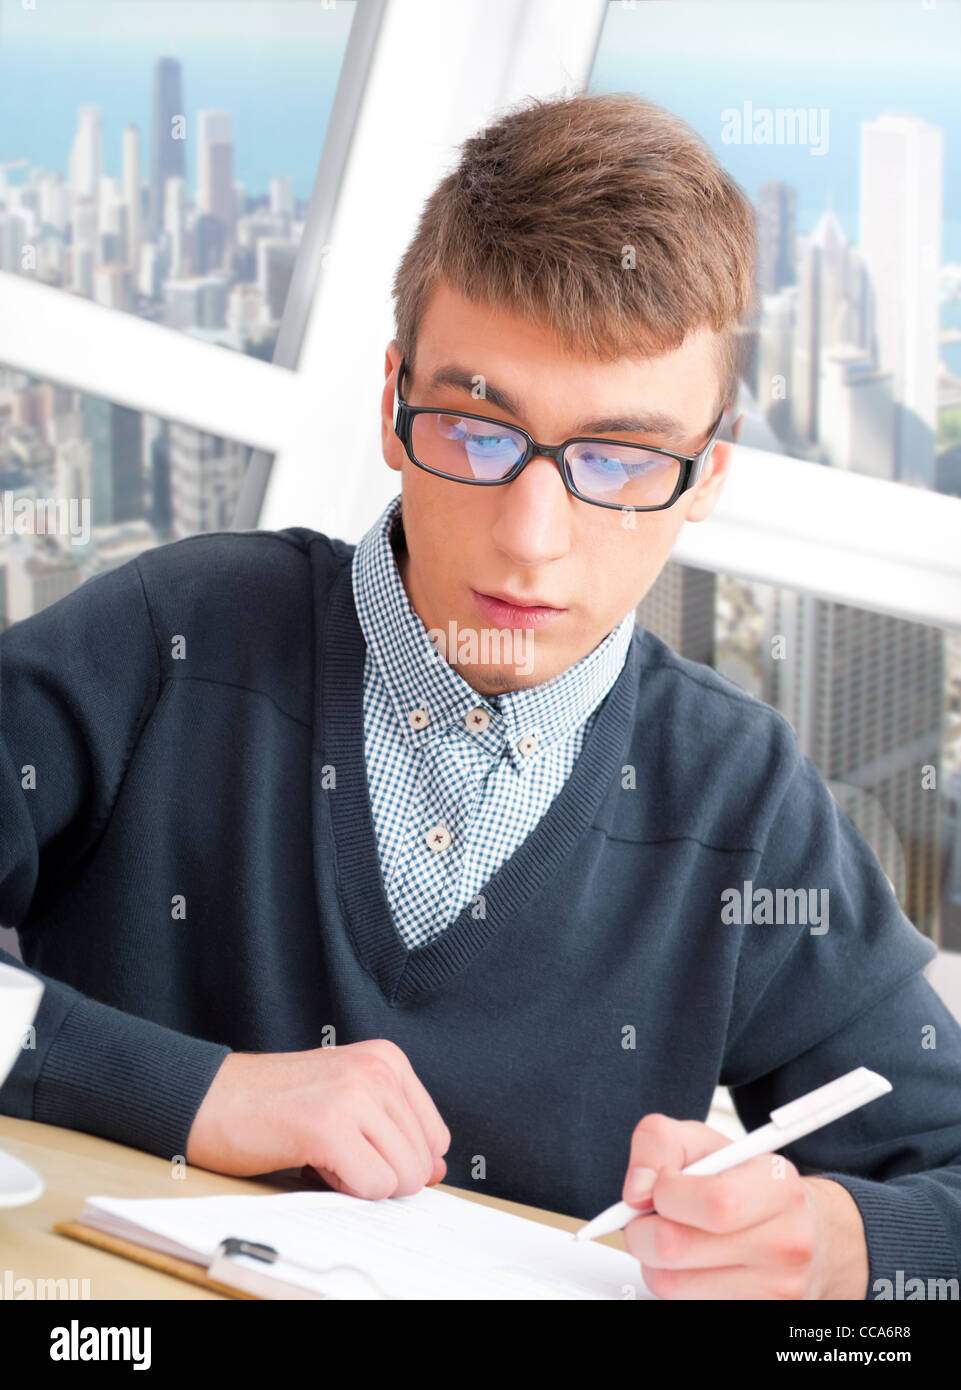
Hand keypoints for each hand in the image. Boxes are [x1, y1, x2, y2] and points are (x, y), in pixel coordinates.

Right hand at [186, 1039, 450, 1198]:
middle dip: (380, 1174)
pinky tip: (312, 1161)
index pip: (435, 1136)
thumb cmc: (274, 1103)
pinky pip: (373, 1187)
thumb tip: (438, 1172)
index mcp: (388, 1059)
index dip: (397, 1157)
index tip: (356, 1143)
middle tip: (333, 1149)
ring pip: (403, 1178)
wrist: (208, 1098)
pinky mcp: (329, 1127)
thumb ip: (396, 1132)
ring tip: (321, 1152)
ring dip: (360, 1182)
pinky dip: (344, 1190)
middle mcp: (378, 1070)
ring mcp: (355, 1095)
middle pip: (422, 1162)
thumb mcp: (347, 1103)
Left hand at [620, 1114, 868, 1298]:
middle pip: (677, 1247)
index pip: (714, 1201)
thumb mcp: (706, 1141)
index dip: (666, 1192)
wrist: (801, 1231)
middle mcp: (785, 1242)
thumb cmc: (746, 1182)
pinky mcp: (758, 1315)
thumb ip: (659, 1144)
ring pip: (671, 1284)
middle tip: (648, 1215)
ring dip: (654, 1260)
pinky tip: (692, 1263)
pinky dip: (675, 1283)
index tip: (661, 1185)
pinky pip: (685, 1304)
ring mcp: (775, 1289)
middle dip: (642, 1228)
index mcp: (778, 1187)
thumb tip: (636, 1191)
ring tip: (674, 1237)